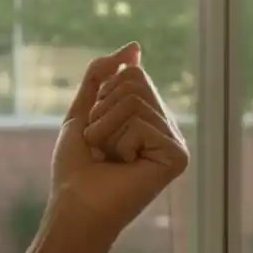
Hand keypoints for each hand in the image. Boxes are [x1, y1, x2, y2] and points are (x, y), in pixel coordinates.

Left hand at [49, 42, 189, 242]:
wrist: (76, 206)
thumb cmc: (76, 168)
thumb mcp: (84, 111)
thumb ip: (102, 75)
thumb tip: (134, 46)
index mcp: (149, 118)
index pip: (132, 74)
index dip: (103, 97)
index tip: (97, 130)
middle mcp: (166, 128)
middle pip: (136, 81)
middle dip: (104, 111)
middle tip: (102, 146)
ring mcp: (175, 143)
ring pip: (136, 100)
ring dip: (107, 128)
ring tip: (111, 157)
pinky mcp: (177, 156)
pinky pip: (142, 121)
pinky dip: (121, 141)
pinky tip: (126, 165)